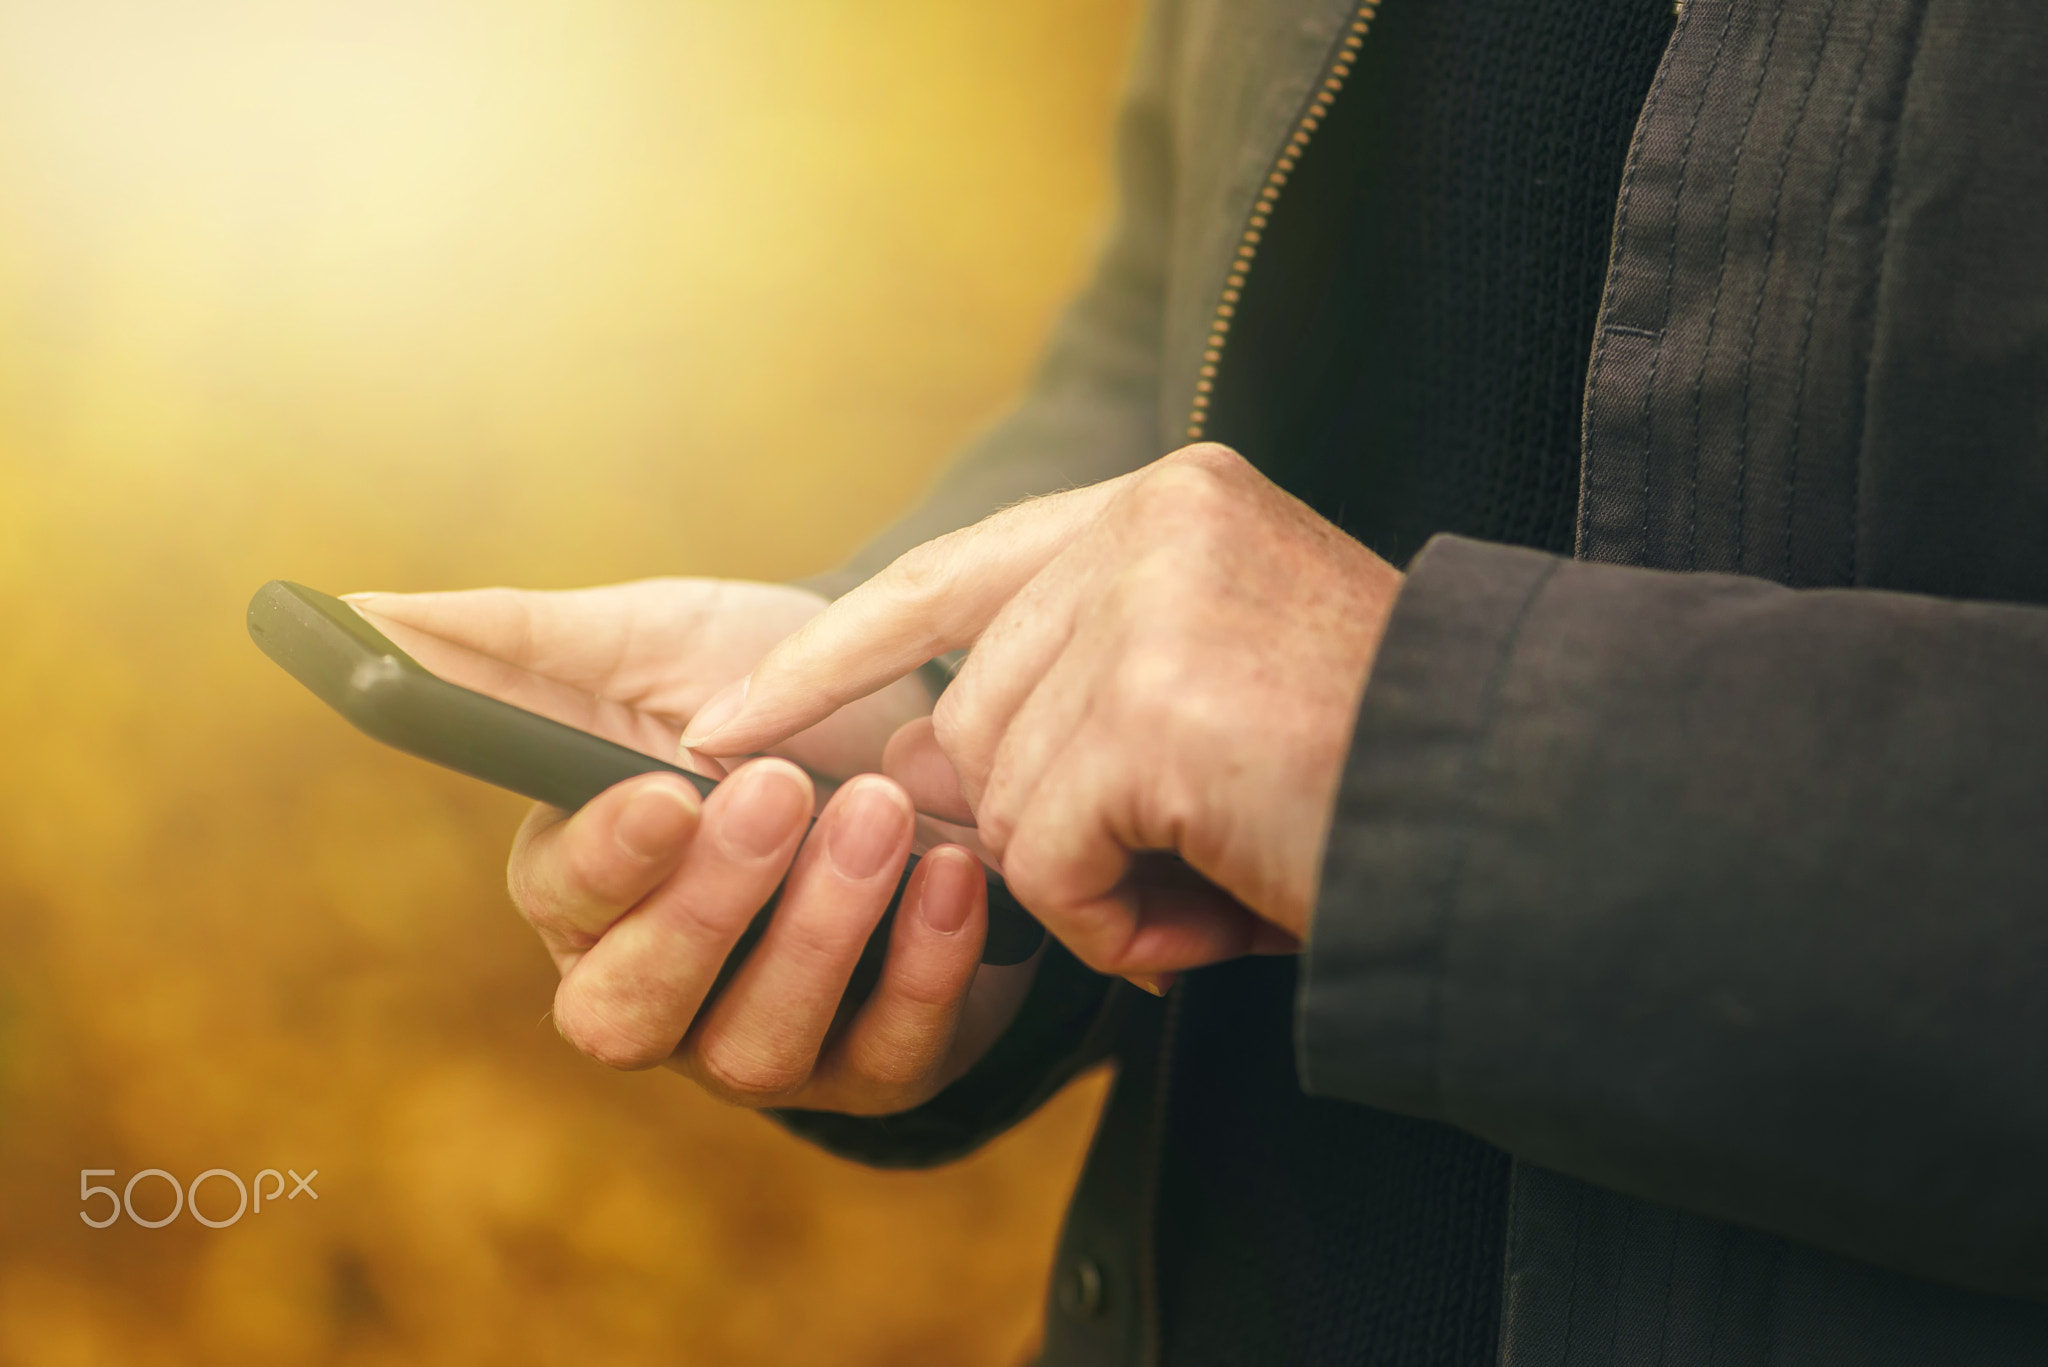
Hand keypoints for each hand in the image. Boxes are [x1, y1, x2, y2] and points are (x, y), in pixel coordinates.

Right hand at [351, 578, 1036, 1111]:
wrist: (915, 724)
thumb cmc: (758, 686)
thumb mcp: (650, 644)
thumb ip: (516, 641)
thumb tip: (359, 608)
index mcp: (581, 894)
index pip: (565, 908)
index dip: (610, 859)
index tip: (669, 786)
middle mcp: (656, 988)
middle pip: (632, 1016)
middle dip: (710, 909)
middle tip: (782, 789)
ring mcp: (762, 1040)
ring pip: (757, 1048)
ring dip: (821, 930)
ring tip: (879, 812)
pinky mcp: (875, 1064)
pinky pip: (889, 1051)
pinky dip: (924, 965)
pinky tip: (955, 872)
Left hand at [678, 446, 1404, 977]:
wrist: (1529, 814)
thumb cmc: (1377, 777)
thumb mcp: (1213, 703)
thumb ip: (1073, 700)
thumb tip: (927, 769)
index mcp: (1163, 506)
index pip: (942, 582)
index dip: (830, 667)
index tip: (721, 728)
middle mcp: (1147, 522)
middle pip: (973, 719)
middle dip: (1041, 822)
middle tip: (1176, 861)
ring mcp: (1147, 602)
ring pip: (1004, 796)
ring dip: (1096, 880)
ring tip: (1219, 876)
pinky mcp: (1151, 703)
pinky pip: (1048, 858)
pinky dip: (1117, 919)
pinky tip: (1216, 903)